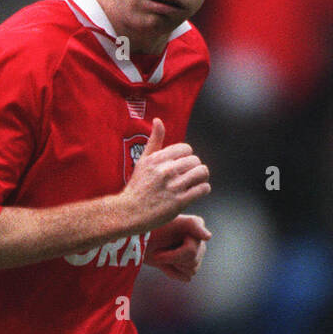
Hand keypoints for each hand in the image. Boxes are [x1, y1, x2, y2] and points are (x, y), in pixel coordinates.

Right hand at [119, 118, 210, 232]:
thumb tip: (158, 120)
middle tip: (188, 176)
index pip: (186, 149)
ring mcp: (173, 187)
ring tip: (195, 182)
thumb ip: (154, 141)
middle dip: (194, 168)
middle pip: (195, 161)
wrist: (129, 213)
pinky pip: (202, 188)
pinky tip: (196, 191)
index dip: (187, 157)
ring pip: (201, 173)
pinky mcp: (179, 202)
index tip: (182, 165)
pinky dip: (203, 189)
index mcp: (157, 159)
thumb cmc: (137, 187)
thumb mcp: (143, 161)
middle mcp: (165, 171)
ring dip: (201, 177)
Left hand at [144, 213, 210, 282]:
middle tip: (159, 251)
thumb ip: (192, 225)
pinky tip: (166, 264)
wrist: (139, 241)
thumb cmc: (152, 228)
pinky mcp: (188, 267)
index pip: (190, 250)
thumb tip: (208, 237)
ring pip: (192, 270)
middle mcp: (199, 241)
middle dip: (172, 259)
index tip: (165, 250)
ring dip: (174, 265)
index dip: (173, 254)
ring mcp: (196, 255)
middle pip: (192, 261)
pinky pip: (187, 277)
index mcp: (195, 227)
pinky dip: (173, 272)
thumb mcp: (170, 222)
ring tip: (164, 255)